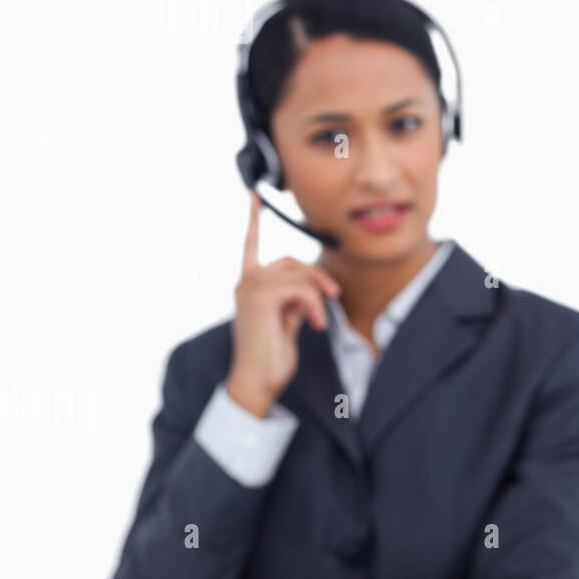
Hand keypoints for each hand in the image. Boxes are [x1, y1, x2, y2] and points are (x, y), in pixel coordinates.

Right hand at [226, 191, 341, 417]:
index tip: (254, 196)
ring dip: (317, 296)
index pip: (250, 246)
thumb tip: (311, 286)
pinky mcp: (261, 297)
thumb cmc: (272, 355)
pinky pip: (300, 288)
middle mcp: (245, 282)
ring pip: (299, 274)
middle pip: (292, 261)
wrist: (258, 381)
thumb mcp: (287, 319)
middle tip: (333, 297)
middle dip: (317, 277)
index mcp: (248, 285)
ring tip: (319, 321)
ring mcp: (250, 288)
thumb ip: (294, 297)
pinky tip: (315, 325)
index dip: (253, 221)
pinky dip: (314, 305)